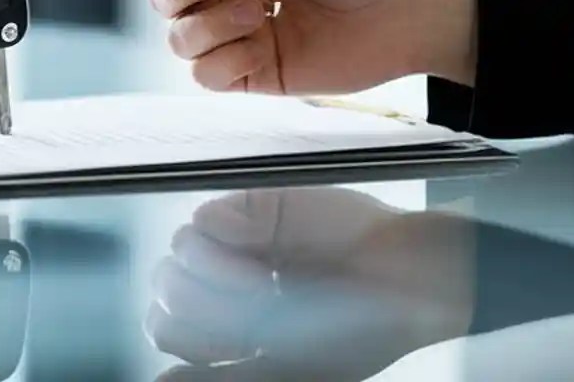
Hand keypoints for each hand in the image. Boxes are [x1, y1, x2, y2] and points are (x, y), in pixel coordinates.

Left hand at [147, 187, 475, 381]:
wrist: (408, 279)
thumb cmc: (359, 329)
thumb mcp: (290, 369)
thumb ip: (226, 378)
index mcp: (226, 325)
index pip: (165, 327)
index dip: (192, 341)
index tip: (244, 346)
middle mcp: (221, 281)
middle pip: (167, 294)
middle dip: (209, 311)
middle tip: (261, 310)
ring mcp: (232, 243)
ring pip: (175, 258)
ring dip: (218, 276)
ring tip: (264, 280)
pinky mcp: (248, 208)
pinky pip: (202, 219)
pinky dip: (223, 236)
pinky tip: (260, 246)